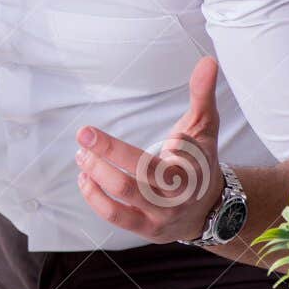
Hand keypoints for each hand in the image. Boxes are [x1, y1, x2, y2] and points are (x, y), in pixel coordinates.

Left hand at [74, 56, 225, 243]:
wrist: (207, 210)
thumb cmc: (200, 162)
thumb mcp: (204, 129)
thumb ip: (202, 95)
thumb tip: (207, 60)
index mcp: (195, 169)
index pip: (186, 155)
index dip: (182, 146)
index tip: (174, 138)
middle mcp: (178, 195)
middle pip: (141, 174)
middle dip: (109, 152)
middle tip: (84, 133)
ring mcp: (161, 214)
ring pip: (124, 193)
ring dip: (96, 173)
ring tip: (80, 155)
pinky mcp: (144, 228)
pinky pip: (115, 215)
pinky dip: (94, 196)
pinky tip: (84, 177)